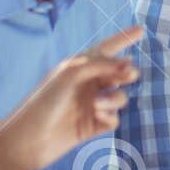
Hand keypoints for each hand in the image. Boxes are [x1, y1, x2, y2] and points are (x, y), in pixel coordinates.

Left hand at [0, 26, 142, 169]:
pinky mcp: (93, 126)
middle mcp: (86, 84)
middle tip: (127, 75)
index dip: (123, 39)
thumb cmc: (44, 102)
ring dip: (114, 98)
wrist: (28, 140)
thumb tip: (129, 63)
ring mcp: (90, 105)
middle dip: (126, 73)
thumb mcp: (71, 74)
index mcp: (78, 67)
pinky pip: (113, 118)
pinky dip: (109, 116)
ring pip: (119, 97)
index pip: (106, 49)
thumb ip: (102, 65)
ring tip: (97, 105)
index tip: (141, 29)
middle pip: (118, 73)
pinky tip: (97, 118)